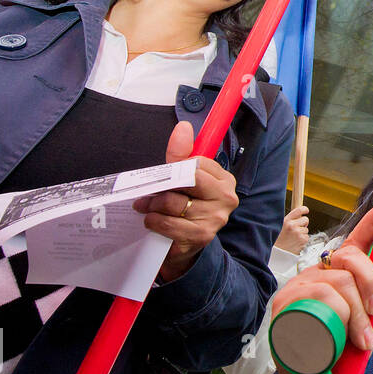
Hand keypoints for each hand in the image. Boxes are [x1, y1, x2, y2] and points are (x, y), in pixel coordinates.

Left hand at [133, 120, 238, 281]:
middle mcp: (226, 199)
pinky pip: (168, 223)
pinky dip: (153, 221)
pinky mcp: (201, 237)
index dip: (176, 168)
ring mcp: (215, 219)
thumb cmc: (184, 208)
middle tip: (149, 191)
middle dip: (162, 186)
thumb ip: (182, 153)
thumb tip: (184, 127)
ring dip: (152, 205)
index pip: (198, 163)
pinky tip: (152, 221)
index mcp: (225, 180)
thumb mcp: (183, 179)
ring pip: (174, 203)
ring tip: (146, 206)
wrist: (184, 246)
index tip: (165, 175)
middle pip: (188, 180)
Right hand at [272, 196, 372, 373]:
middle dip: (371, 281)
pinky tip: (338, 340)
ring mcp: (297, 287)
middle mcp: (314, 274)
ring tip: (361, 341)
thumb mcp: (367, 311)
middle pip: (349, 257)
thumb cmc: (338, 343)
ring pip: (340, 283)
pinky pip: (323, 301)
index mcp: (334, 273)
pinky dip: (339, 320)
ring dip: (357, 314)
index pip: (355, 241)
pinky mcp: (285, 305)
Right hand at [275, 205, 309, 253]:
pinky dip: (303, 239)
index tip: (306, 210)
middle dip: (303, 223)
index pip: (299, 210)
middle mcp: (292, 226)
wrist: (277, 253)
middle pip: (306, 219)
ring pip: (306, 229)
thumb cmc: (277, 241)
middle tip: (297, 228)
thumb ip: (288, 220)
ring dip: (302, 232)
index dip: (304, 209)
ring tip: (293, 237)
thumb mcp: (279, 226)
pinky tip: (296, 241)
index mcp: (286, 220)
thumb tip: (298, 216)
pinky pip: (307, 237)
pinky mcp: (303, 240)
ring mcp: (298, 233)